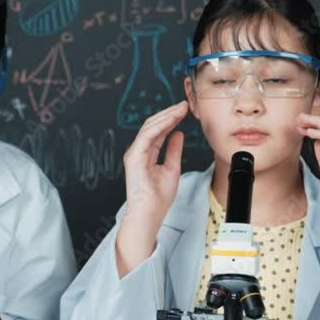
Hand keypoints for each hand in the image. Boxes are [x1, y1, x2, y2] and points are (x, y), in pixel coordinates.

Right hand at [116, 101, 187, 275]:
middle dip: (169, 113)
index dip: (171, 119)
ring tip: (181, 109)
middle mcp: (138, 151)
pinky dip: (160, 125)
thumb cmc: (158, 198)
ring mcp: (135, 153)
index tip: (185, 111)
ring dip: (166, 116)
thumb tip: (178, 133)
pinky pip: (147, 135)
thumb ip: (174, 150)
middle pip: (152, 125)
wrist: (150, 213)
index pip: (158, 131)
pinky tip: (172, 119)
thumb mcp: (172, 168)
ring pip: (149, 127)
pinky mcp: (134, 157)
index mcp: (146, 154)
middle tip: (184, 105)